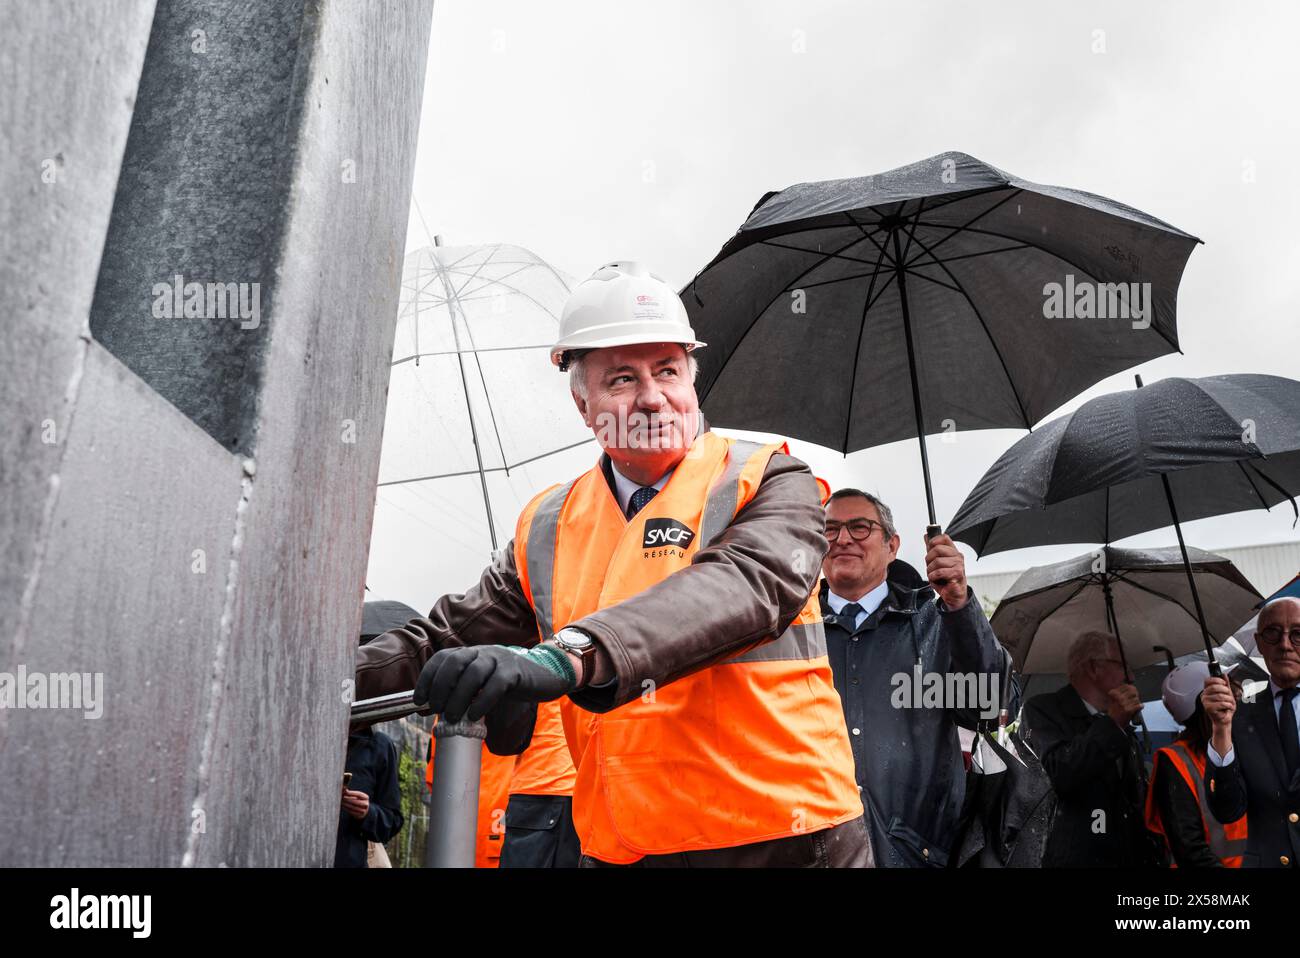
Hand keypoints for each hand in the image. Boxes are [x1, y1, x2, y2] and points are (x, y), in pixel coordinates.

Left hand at [341, 788, 369, 819]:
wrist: (363, 810)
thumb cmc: (357, 800)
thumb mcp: (356, 796)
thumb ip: (350, 793)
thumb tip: (343, 788)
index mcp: (366, 797)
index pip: (359, 794)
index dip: (352, 793)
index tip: (345, 791)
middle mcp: (366, 804)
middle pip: (356, 801)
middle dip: (348, 799)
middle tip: (342, 797)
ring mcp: (363, 810)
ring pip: (353, 807)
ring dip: (346, 804)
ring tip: (341, 802)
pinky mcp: (359, 815)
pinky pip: (352, 812)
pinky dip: (346, 808)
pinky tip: (343, 806)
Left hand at [414, 645, 572, 723]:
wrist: (546, 675)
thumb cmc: (509, 684)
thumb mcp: (481, 686)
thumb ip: (459, 693)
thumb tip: (428, 710)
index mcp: (472, 653)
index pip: (443, 657)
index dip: (427, 677)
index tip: (419, 700)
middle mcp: (483, 651)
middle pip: (455, 662)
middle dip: (440, 686)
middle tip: (436, 709)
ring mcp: (500, 659)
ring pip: (473, 672)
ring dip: (458, 697)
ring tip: (452, 717)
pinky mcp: (516, 671)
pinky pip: (496, 684)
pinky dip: (482, 700)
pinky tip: (475, 715)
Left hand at [923, 532, 967, 609]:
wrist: (954, 595)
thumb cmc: (946, 579)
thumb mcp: (937, 562)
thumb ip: (932, 549)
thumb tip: (926, 536)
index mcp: (953, 552)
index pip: (944, 538)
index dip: (934, 541)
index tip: (929, 549)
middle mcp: (958, 557)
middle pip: (937, 549)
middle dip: (929, 560)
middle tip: (931, 568)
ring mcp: (959, 565)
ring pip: (937, 562)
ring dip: (930, 571)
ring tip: (935, 576)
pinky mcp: (957, 574)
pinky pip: (939, 572)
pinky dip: (933, 578)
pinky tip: (937, 580)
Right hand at [1106, 683, 1142, 726]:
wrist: (1113, 723)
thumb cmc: (1114, 711)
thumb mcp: (1113, 700)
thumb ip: (1119, 693)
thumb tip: (1129, 685)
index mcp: (1114, 694)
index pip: (1126, 686)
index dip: (1131, 688)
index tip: (1132, 691)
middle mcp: (1118, 698)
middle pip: (1132, 691)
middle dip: (1135, 694)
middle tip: (1135, 697)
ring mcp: (1123, 704)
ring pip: (1136, 699)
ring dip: (1137, 702)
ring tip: (1135, 704)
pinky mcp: (1129, 710)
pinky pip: (1139, 705)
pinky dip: (1140, 706)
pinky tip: (1140, 707)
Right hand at [1202, 675, 1235, 755]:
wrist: (1224, 721)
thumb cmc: (1224, 708)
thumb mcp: (1227, 694)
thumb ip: (1225, 684)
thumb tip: (1224, 675)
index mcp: (1207, 690)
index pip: (1208, 680)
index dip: (1217, 680)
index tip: (1224, 684)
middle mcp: (1204, 695)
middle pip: (1215, 687)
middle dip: (1226, 691)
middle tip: (1229, 696)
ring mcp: (1205, 702)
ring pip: (1220, 696)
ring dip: (1229, 700)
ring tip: (1229, 704)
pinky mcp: (1208, 708)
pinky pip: (1222, 703)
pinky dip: (1228, 706)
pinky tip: (1227, 708)